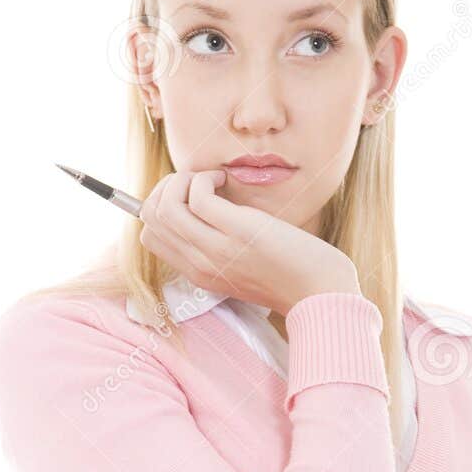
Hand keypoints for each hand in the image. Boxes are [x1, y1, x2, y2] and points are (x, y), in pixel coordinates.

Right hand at [137, 168, 359, 315]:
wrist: (320, 293)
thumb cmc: (290, 273)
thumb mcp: (242, 264)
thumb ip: (219, 245)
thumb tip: (203, 203)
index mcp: (199, 273)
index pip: (151, 237)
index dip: (160, 207)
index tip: (188, 197)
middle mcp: (201, 264)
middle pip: (150, 219)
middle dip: (166, 188)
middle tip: (196, 182)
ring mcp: (216, 249)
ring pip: (165, 206)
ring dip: (182, 180)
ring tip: (210, 180)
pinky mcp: (237, 232)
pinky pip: (197, 196)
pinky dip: (204, 178)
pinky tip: (224, 181)